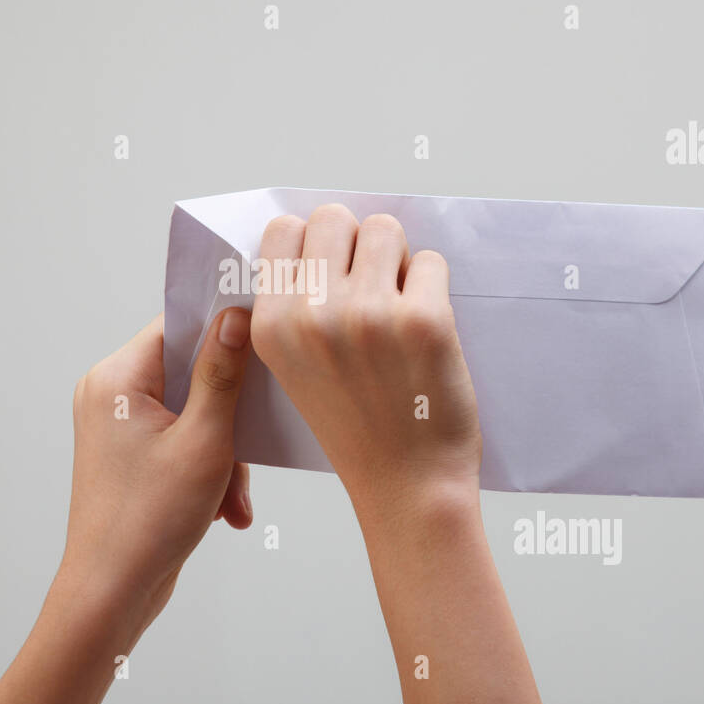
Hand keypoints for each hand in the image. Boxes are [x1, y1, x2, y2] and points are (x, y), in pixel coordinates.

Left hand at [64, 310, 253, 622]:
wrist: (110, 593)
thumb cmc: (147, 522)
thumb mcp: (203, 440)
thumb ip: (222, 374)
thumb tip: (236, 315)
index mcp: (116, 379)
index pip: (178, 325)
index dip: (224, 333)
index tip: (262, 347)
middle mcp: (110, 394)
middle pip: (190, 371)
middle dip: (229, 414)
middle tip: (248, 447)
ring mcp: (119, 426)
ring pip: (194, 411)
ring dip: (224, 450)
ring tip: (231, 495)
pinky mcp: (132, 454)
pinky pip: (183, 439)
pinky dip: (209, 468)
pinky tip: (223, 508)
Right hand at [250, 205, 482, 524]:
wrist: (406, 486)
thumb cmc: (355, 426)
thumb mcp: (292, 369)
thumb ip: (294, 307)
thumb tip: (320, 235)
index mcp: (270, 325)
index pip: (283, 230)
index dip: (314, 244)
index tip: (332, 271)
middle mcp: (312, 314)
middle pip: (333, 217)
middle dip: (356, 243)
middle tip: (369, 287)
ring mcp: (368, 315)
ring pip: (385, 229)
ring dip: (397, 258)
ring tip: (397, 303)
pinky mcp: (423, 320)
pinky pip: (431, 262)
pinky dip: (432, 286)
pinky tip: (423, 329)